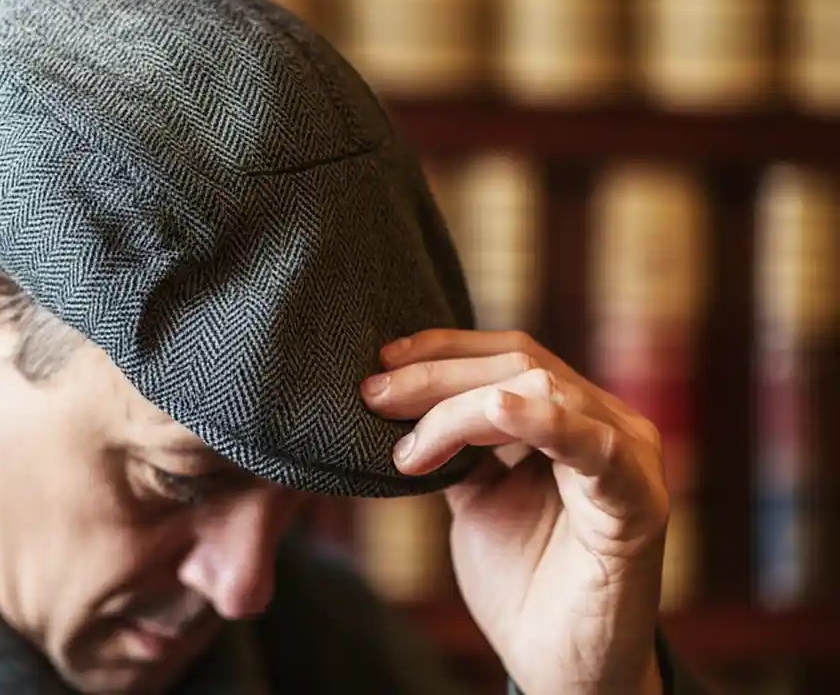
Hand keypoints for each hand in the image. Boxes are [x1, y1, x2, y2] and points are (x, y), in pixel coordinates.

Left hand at [360, 329, 668, 694]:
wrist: (561, 667)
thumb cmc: (524, 583)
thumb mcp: (475, 498)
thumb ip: (457, 447)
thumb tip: (398, 402)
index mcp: (571, 417)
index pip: (506, 356)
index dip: (442, 349)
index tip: (379, 361)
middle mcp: (606, 424)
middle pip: (517, 364)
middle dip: (435, 375)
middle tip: (374, 395)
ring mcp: (627, 456)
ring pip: (540, 389)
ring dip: (458, 408)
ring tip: (409, 448)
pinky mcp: (638, 501)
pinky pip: (592, 445)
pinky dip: (541, 419)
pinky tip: (493, 410)